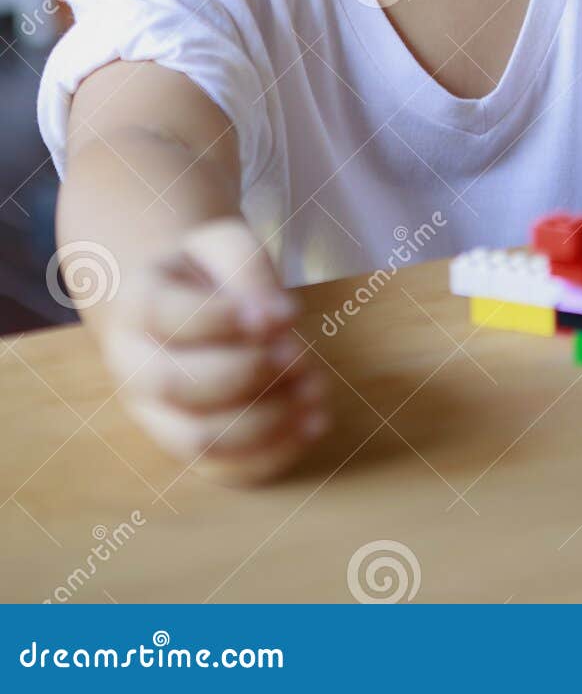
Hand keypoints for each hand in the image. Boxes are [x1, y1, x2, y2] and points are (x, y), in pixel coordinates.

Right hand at [98, 216, 331, 486]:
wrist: (181, 300)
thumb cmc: (208, 271)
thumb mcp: (227, 243)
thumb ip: (250, 271)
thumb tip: (279, 319)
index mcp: (136, 302)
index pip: (164, 314)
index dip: (221, 318)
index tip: (283, 311)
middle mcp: (133, 365)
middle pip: (175, 383)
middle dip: (249, 372)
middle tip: (300, 354)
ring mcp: (154, 414)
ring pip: (196, 439)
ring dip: (266, 421)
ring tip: (315, 389)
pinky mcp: (186, 446)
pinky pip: (221, 471)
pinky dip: (272, 456)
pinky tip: (314, 423)